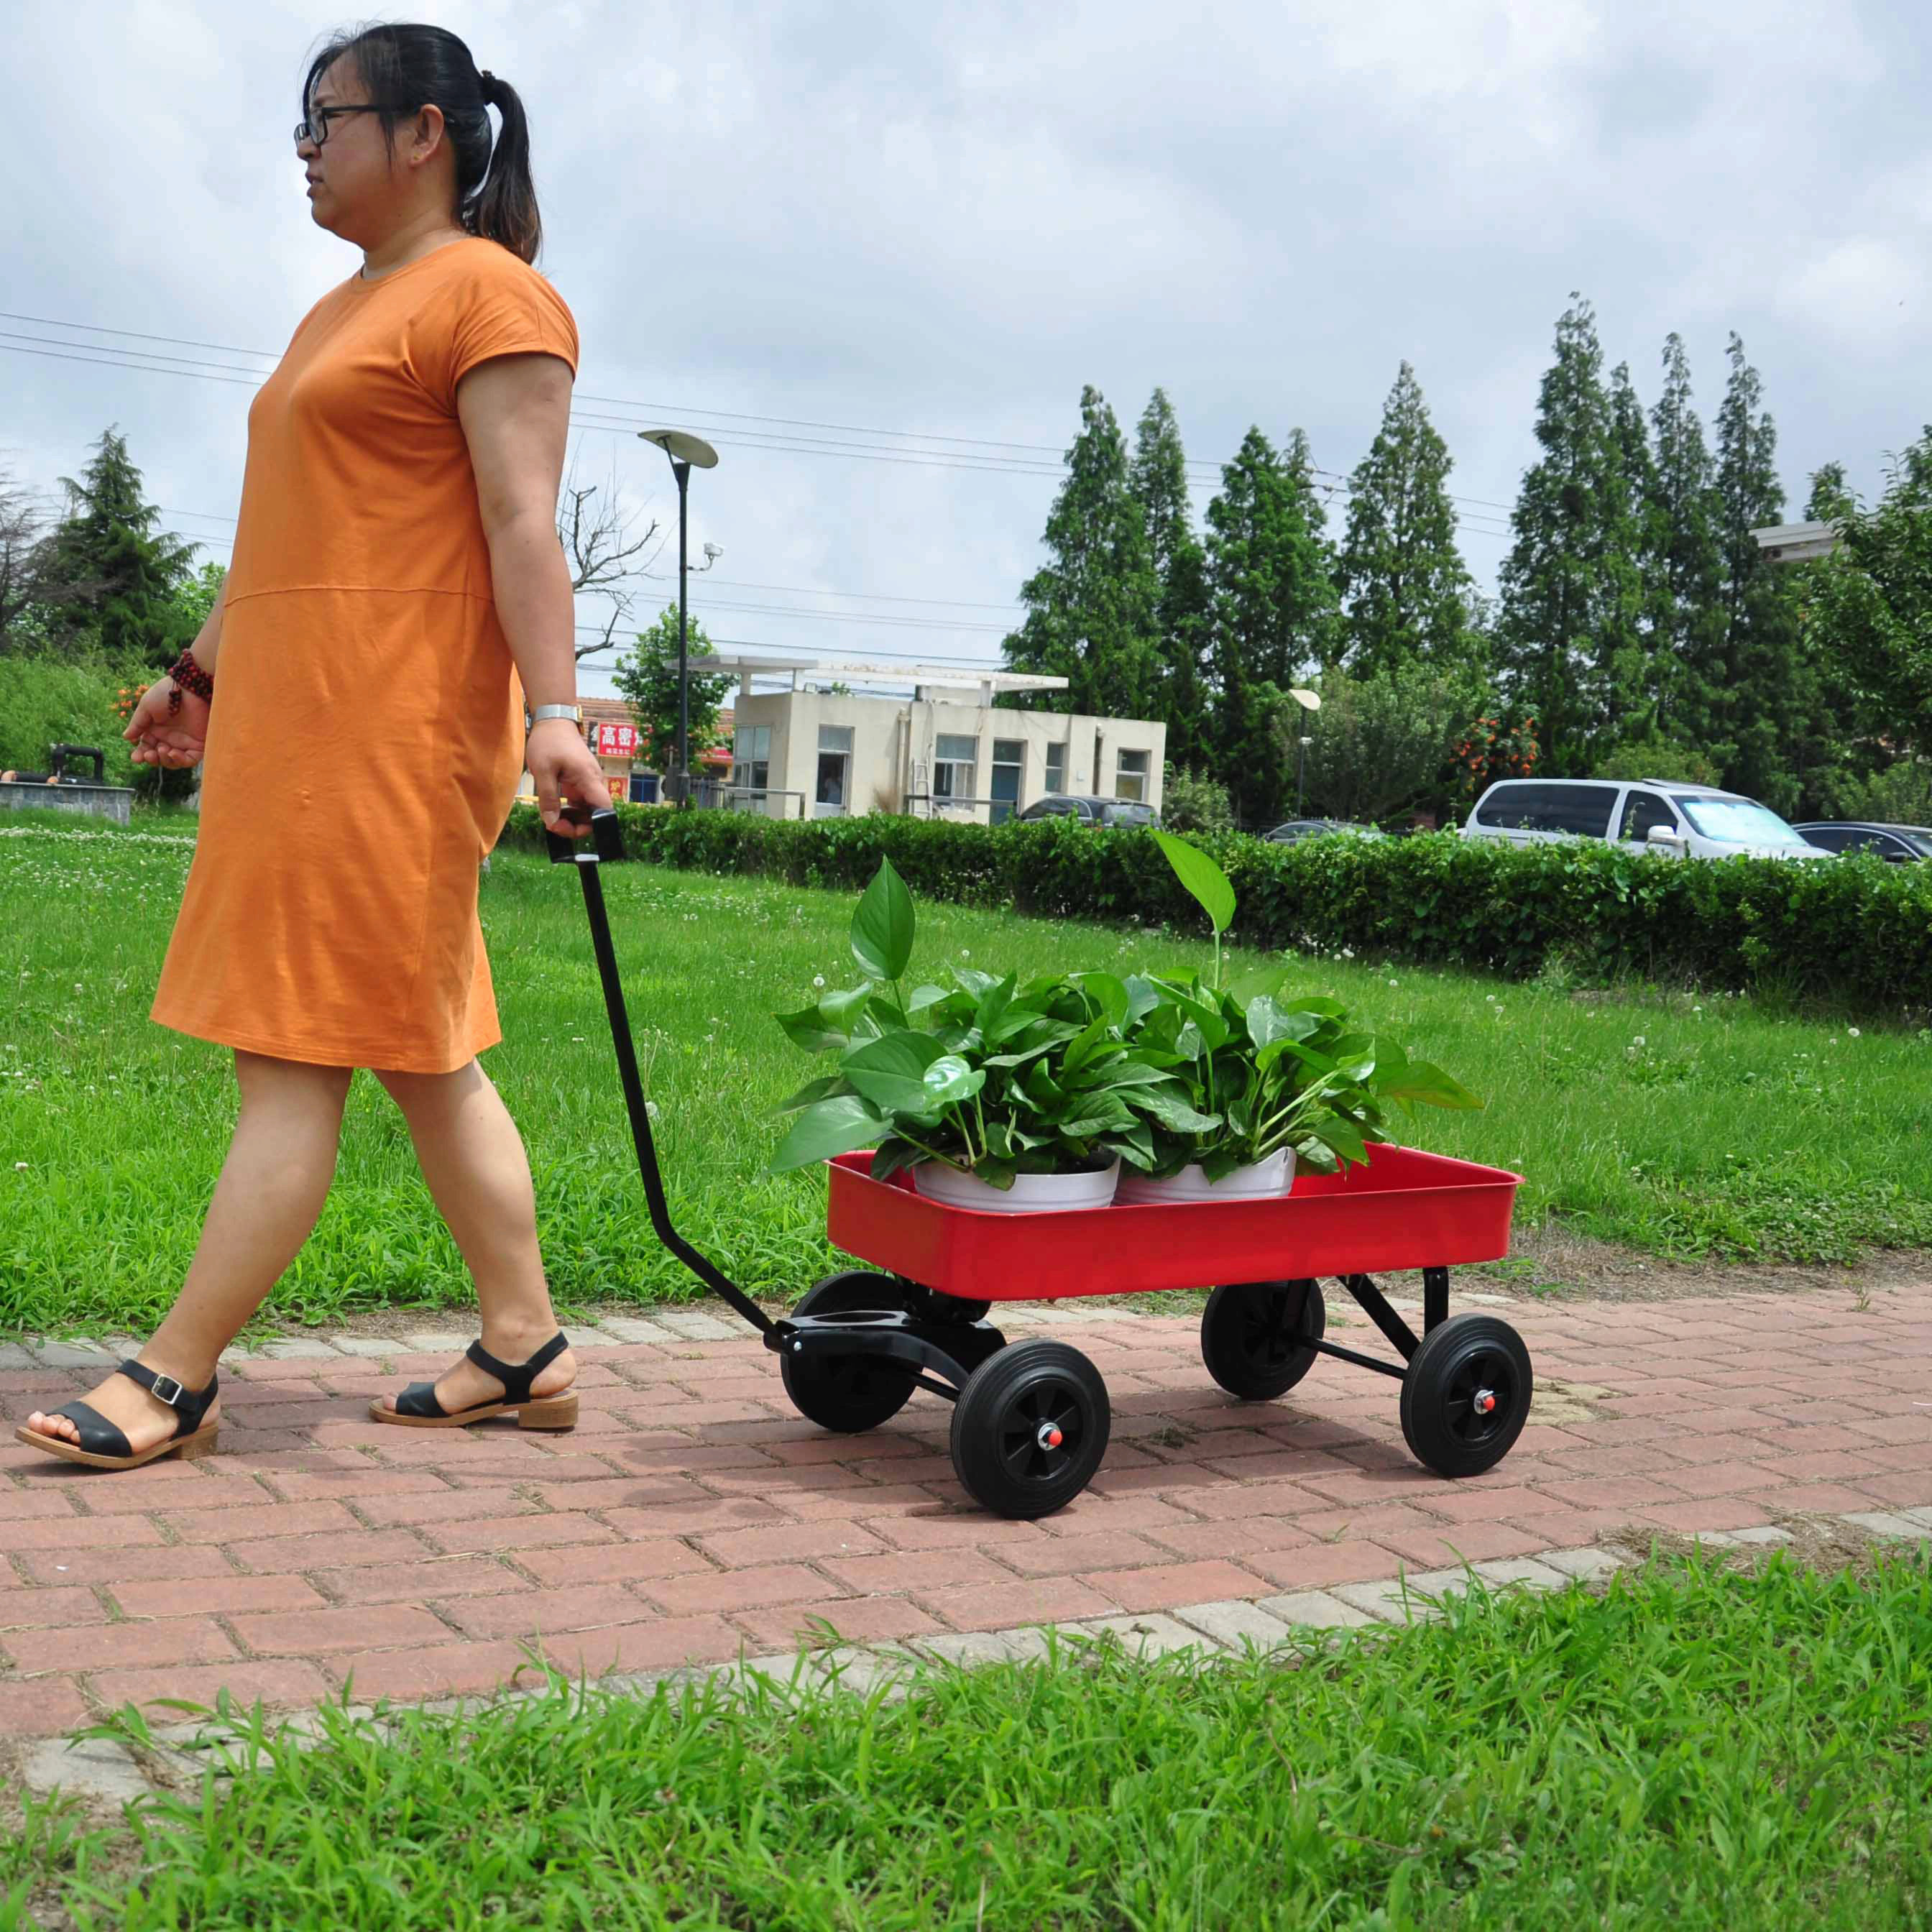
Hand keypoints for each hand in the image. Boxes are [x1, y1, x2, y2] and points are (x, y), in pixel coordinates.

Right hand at [124, 680, 208, 769]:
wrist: (190, 688)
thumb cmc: (167, 694)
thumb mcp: (146, 707)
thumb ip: (137, 724)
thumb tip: (126, 737)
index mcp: (155, 729)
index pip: (147, 747)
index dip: (140, 755)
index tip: (135, 758)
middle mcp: (170, 737)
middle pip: (159, 757)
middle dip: (152, 759)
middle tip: (149, 754)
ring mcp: (185, 741)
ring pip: (173, 761)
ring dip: (165, 760)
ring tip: (161, 750)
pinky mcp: (199, 744)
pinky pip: (190, 760)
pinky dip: (180, 761)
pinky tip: (172, 753)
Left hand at [526, 718, 612, 836]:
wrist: (553, 720)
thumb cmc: (549, 741)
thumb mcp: (543, 771)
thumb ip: (548, 799)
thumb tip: (552, 823)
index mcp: (588, 778)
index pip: (603, 810)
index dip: (591, 825)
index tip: (566, 827)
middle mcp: (593, 782)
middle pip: (596, 814)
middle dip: (577, 826)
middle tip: (553, 825)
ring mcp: (588, 782)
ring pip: (588, 810)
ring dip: (573, 819)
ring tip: (552, 817)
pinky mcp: (581, 781)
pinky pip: (581, 802)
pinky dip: (570, 810)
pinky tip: (555, 808)